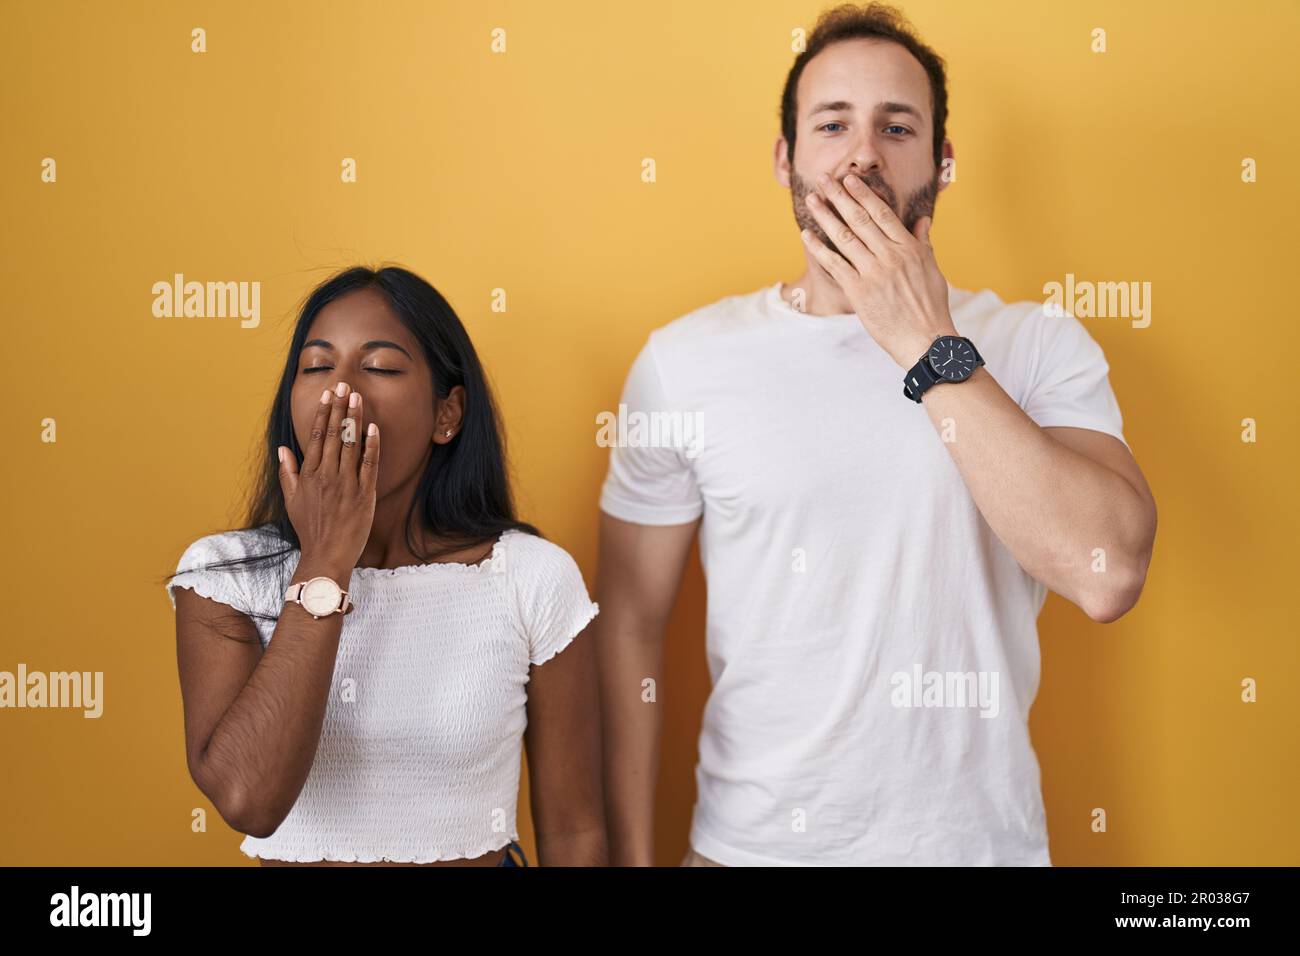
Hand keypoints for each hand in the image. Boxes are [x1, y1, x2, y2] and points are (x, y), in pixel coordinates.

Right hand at [277, 382, 379, 570]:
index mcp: (309, 474)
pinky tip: (374, 428)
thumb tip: (282, 448)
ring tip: (358, 398)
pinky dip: (372, 445)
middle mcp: (327, 475)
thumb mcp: (292, 499)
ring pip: (351, 444)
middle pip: (335, 434)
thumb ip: (288, 472)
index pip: (317, 436)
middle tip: (345, 385)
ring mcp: (346, 484)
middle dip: (340, 408)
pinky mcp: (364, 494)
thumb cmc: (310, 528)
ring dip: (355, 419)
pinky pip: (369, 464)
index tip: (328, 394)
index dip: (323, 413)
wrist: (326, 554)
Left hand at [801, 171, 956, 367]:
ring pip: (845, 237)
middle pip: (860, 219)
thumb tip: (922, 220)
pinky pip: (835, 265)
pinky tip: (806, 235)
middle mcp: (890, 255)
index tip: (850, 180)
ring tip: (812, 199)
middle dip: (840, 196)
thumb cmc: (930, 307)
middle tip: (825, 179)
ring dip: (826, 215)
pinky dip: (819, 249)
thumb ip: (922, 243)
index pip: (882, 213)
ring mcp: (873, 272)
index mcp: (908, 248)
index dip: (863, 194)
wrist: (926, 340)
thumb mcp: (932, 270)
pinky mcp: (859, 291)